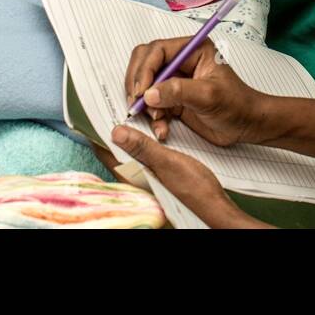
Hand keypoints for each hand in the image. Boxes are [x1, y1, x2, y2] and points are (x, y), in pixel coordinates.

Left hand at [110, 125, 265, 227]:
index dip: (102, 132)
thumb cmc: (193, 188)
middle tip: (122, 108)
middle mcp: (134, 179)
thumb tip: (117, 132)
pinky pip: (143, 157)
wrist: (213, 206)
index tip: (102, 112)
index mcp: (131, 177)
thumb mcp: (167, 163)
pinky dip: (145, 143)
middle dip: (119, 130)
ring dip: (134, 135)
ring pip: (131, 153)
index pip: (106, 152)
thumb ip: (143, 148)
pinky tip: (154, 134)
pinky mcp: (157, 178)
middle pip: (117, 151)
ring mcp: (145, 179)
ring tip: (137, 116)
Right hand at [125, 36, 267, 145]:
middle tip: (137, 105)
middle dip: (138, 85)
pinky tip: (162, 130)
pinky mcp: (172, 99)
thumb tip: (149, 93)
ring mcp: (175, 80)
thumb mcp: (208, 96)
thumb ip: (178, 91)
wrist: (247, 125)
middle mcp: (181, 60)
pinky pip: (151, 105)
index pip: (157, 51)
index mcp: (192, 49)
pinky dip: (153, 118)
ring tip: (156, 121)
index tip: (140, 92)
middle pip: (144, 63)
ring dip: (145, 105)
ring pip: (145, 85)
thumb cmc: (236, 104)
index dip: (144, 70)